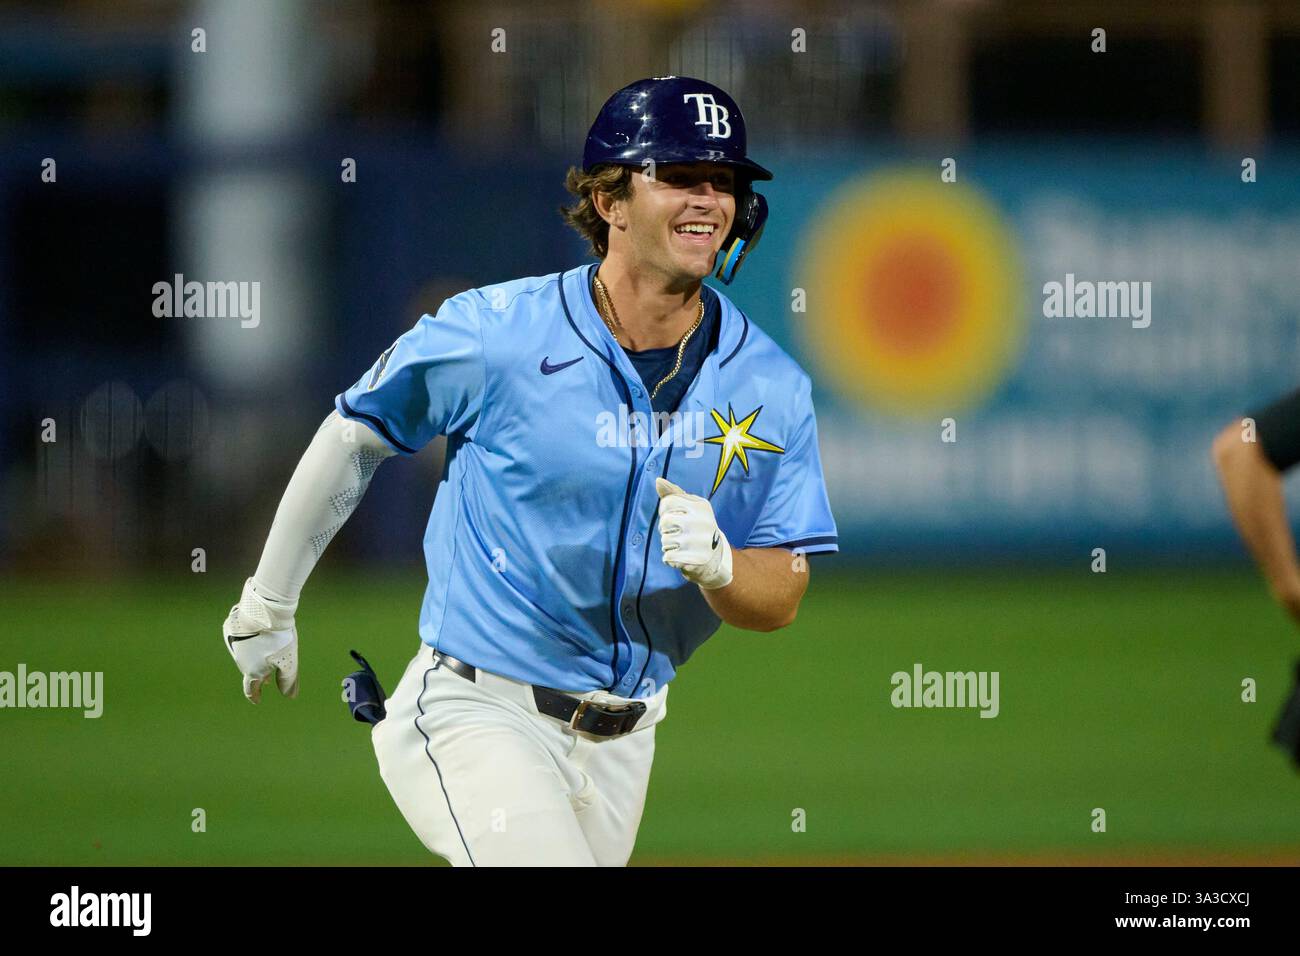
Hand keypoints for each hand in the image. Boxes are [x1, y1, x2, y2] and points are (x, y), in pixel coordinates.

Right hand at [222, 577, 298, 703]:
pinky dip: (249, 641)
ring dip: (255, 658)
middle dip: (259, 675)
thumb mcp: (288, 661)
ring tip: (266, 655)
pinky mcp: (231, 629)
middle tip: (268, 677)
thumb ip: (288, 680)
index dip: (255, 695)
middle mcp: (239, 660)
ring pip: (245, 655)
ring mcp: (233, 644)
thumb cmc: (278, 639)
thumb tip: (289, 695)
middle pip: (250, 671)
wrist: (263, 611)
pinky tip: (258, 634)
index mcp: (252, 671)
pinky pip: (240, 638)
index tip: (257, 700)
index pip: (251, 689)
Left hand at [655, 477, 732, 589]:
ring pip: (665, 540)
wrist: (714, 556)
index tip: (675, 516)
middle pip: (665, 522)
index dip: (665, 511)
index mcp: (701, 506)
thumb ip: (673, 494)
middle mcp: (702, 521)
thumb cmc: (695, 527)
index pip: (668, 502)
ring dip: (668, 545)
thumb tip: (658, 481)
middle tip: (678, 533)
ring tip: (682, 545)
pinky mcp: (696, 559)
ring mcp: (700, 541)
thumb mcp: (689, 507)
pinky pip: (668, 557)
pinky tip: (682, 556)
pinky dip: (670, 558)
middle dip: (666, 530)